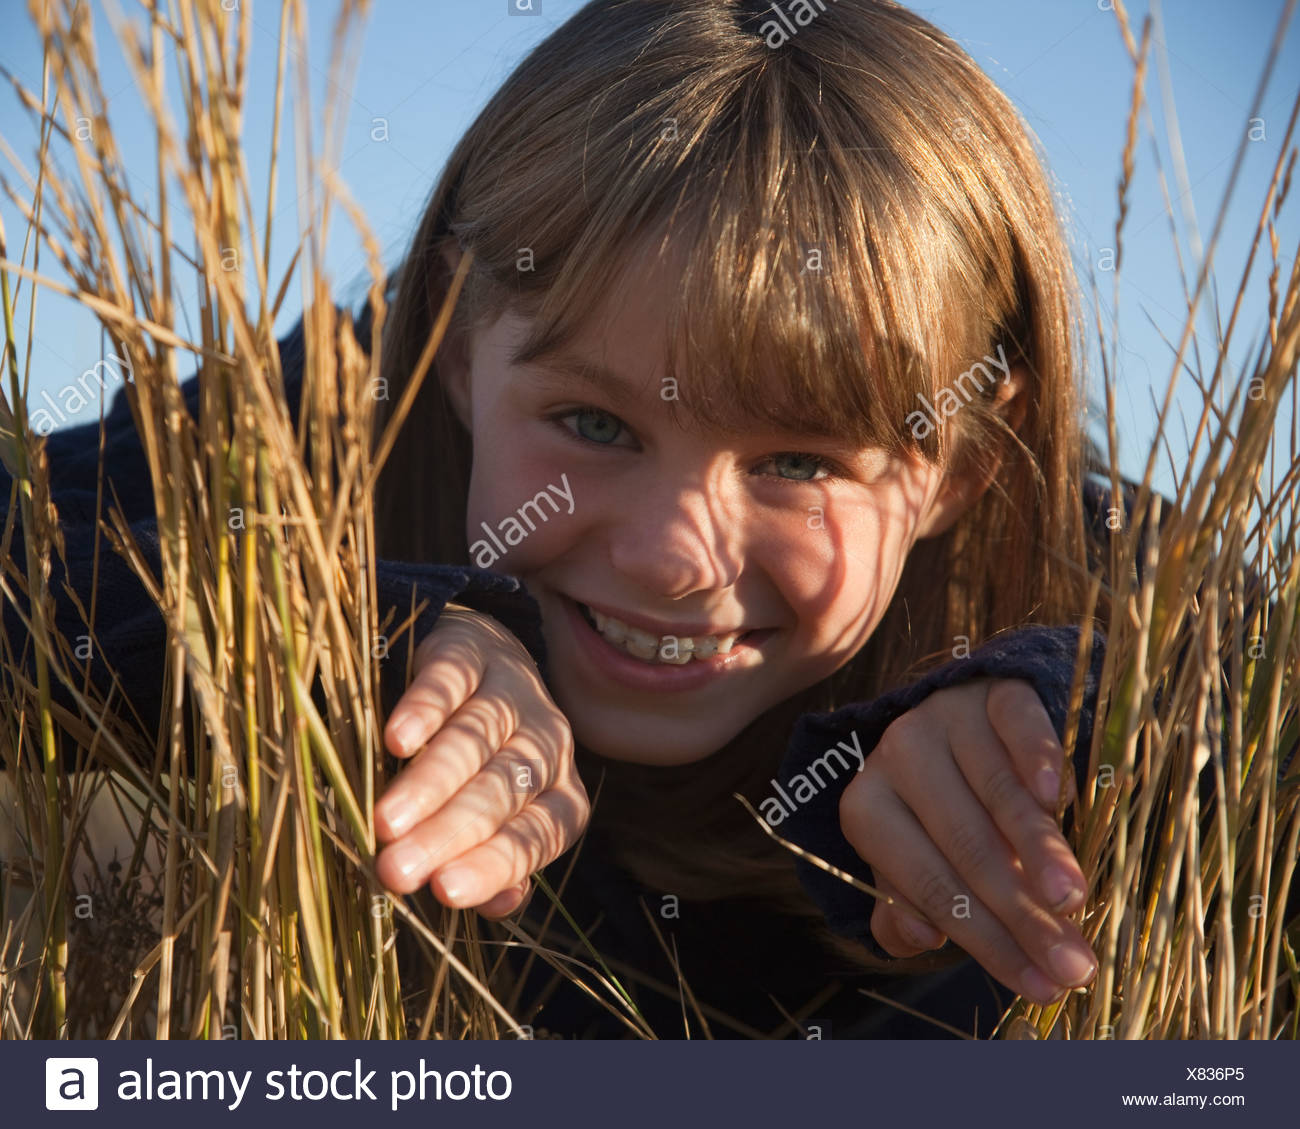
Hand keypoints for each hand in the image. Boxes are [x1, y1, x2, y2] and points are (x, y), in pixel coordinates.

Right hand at [375, 605, 588, 918]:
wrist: (481, 658)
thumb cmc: (483, 761)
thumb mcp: (496, 816)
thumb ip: (494, 864)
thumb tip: (497, 907)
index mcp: (560, 792)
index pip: (538, 835)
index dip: (493, 864)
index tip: (443, 892)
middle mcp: (546, 743)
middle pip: (500, 792)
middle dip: (448, 834)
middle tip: (396, 869)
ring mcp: (514, 692)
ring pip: (475, 740)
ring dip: (431, 783)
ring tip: (386, 821)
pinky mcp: (474, 653)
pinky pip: (452, 682)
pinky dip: (425, 710)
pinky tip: (397, 740)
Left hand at [838, 678, 1095, 1005]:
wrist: (963, 721)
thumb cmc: (940, 812)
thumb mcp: (913, 859)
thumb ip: (907, 905)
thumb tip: (918, 935)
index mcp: (867, 807)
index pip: (929, 885)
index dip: (984, 940)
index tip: (1038, 987)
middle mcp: (898, 756)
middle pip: (967, 847)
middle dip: (1022, 915)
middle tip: (1072, 965)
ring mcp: (944, 716)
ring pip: (996, 793)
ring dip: (1041, 852)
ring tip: (1075, 902)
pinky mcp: (991, 690)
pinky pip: (1016, 725)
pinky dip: (1038, 759)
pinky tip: (1058, 797)